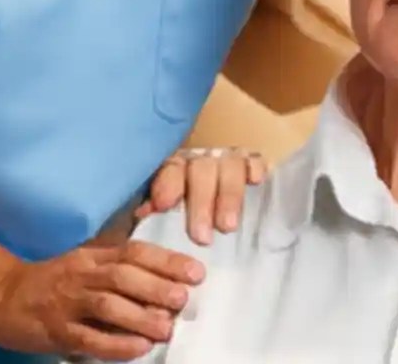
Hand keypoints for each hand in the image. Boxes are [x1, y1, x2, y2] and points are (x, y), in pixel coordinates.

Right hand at [0, 240, 204, 360]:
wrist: (2, 296)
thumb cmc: (55, 281)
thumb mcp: (86, 262)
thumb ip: (120, 266)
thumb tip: (169, 278)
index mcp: (93, 256)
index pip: (134, 252)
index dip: (166, 260)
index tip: (196, 271)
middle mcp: (81, 275)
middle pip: (122, 276)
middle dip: (157, 287)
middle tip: (184, 298)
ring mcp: (67, 303)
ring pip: (107, 307)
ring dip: (140, 317)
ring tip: (167, 328)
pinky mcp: (57, 331)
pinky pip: (89, 339)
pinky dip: (116, 345)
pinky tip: (139, 348)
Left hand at [138, 147, 267, 245]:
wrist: (223, 212)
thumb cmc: (180, 217)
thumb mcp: (158, 215)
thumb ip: (150, 211)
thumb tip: (141, 212)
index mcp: (174, 168)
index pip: (171, 168)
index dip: (168, 184)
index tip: (162, 206)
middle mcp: (200, 159)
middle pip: (201, 169)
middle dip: (201, 202)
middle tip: (202, 238)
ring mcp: (226, 159)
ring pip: (229, 165)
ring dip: (228, 195)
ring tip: (227, 227)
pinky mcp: (251, 163)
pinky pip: (254, 159)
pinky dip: (254, 167)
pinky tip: (255, 181)